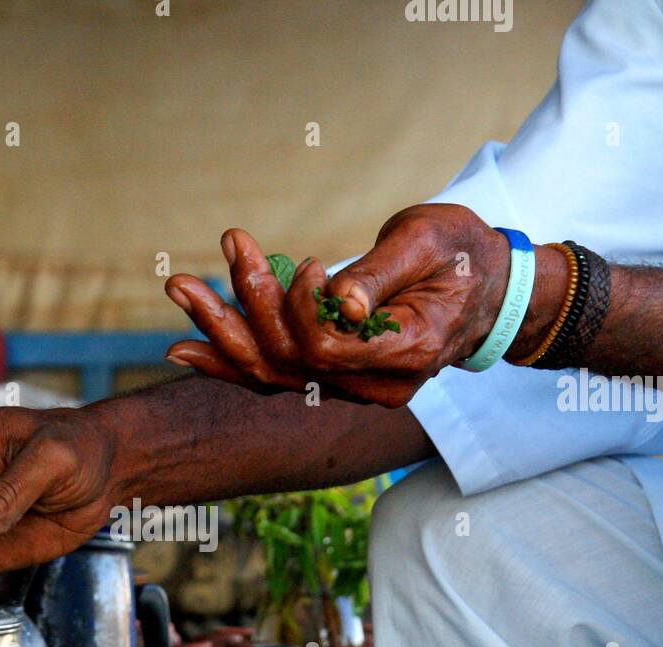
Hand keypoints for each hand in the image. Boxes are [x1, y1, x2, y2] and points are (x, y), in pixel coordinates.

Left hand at [163, 204, 565, 405]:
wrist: (485, 290)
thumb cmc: (460, 253)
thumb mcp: (431, 243)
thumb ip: (383, 274)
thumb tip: (340, 300)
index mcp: (406, 354)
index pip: (327, 348)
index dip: (300, 309)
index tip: (309, 263)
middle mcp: (375, 386)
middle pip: (288, 364)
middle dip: (233, 316)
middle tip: (182, 279)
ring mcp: (352, 388)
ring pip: (272, 373)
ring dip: (218, 333)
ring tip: (177, 290)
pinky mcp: (333, 378)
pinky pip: (274, 377)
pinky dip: (228, 363)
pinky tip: (185, 349)